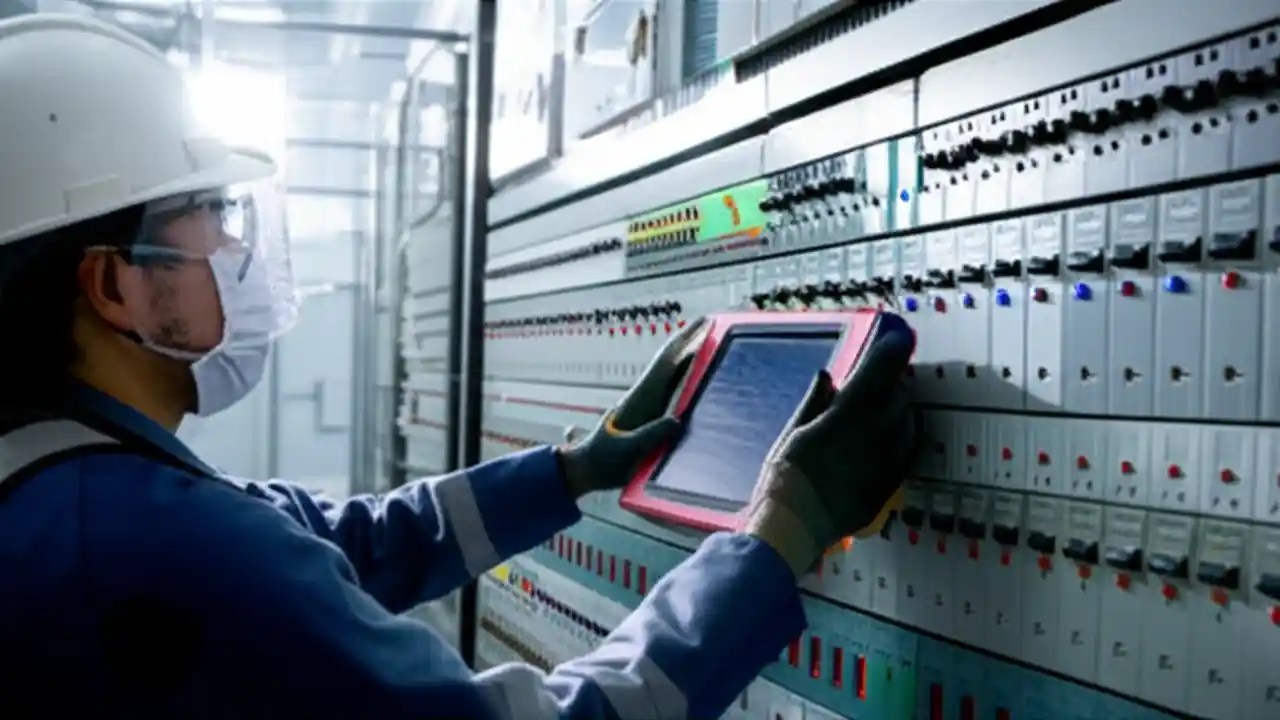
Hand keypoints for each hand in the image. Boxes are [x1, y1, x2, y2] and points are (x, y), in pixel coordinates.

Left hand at [557, 317, 707, 497]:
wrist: (587, 469)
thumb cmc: (603, 460)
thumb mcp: (626, 450)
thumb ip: (649, 435)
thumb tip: (677, 420)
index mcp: (640, 399)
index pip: (665, 363)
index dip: (683, 341)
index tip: (701, 323)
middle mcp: (645, 397)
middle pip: (671, 363)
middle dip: (689, 342)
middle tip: (711, 325)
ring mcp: (648, 407)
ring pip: (673, 376)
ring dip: (690, 359)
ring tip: (710, 346)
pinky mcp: (650, 418)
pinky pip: (673, 393)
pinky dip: (686, 380)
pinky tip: (698, 380)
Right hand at [740, 331, 915, 576]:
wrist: (794, 525)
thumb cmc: (785, 478)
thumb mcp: (792, 432)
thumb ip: (814, 402)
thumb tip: (827, 378)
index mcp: (846, 415)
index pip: (878, 371)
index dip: (890, 350)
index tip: (897, 338)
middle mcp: (873, 434)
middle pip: (897, 395)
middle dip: (889, 385)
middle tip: (874, 384)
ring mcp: (885, 460)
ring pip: (907, 422)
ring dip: (897, 411)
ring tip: (877, 413)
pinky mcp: (889, 483)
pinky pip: (906, 451)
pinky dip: (900, 439)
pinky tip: (884, 441)